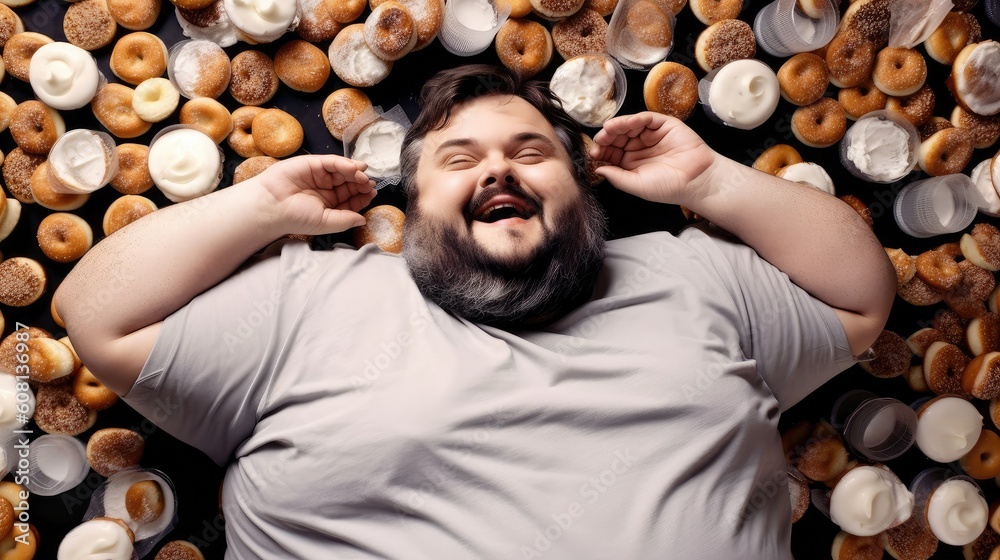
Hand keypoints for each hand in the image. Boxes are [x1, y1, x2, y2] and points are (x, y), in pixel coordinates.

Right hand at [248, 154, 377, 235]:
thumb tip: (363, 220)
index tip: (372, 194)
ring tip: (364, 177)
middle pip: (350, 183)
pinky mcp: (314, 163)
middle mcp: (326, 189)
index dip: (362, 196)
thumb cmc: (295, 217)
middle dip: (361, 183)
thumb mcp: (326, 223)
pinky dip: (345, 164)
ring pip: (343, 171)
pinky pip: (333, 162)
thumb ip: (345, 219)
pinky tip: (355, 168)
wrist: (272, 206)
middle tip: (371, 184)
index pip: (351, 199)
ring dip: (356, 173)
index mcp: (329, 205)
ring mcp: (320, 175)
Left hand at [590, 112, 717, 206]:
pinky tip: (627, 123)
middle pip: (617, 137)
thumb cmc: (668, 187)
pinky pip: (646, 118)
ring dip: (617, 126)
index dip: (601, 150)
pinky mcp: (663, 125)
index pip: (610, 152)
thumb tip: (597, 169)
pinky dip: (635, 118)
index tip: (594, 152)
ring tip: (609, 129)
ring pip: (628, 126)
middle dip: (607, 137)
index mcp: (630, 163)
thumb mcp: (636, 185)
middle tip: (600, 139)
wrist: (696, 180)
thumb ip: (616, 177)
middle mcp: (638, 147)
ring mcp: (650, 135)